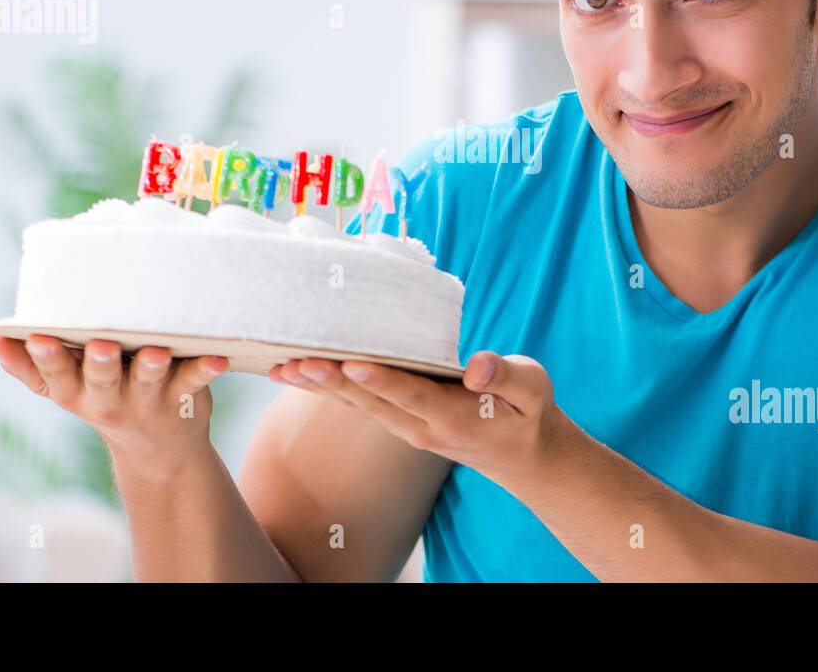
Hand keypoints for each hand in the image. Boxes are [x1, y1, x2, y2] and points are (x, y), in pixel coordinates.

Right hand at [0, 333, 228, 474]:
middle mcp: (108, 399)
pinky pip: (194, 382)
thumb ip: (30, 365)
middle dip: (99, 363)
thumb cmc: (105, 396)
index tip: (37, 337)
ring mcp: (147, 400)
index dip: (43, 359)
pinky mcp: (181, 397)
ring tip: (158, 352)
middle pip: (101, 380)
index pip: (53, 376)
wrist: (159, 449)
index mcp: (74, 392)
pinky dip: (205, 370)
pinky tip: (217, 358)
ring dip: (152, 366)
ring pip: (148, 380)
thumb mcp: (65, 389)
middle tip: (100, 344)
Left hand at [269, 350, 569, 485]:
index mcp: (453, 416)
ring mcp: (407, 428)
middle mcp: (422, 426)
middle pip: (372, 402)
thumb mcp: (533, 390)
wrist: (521, 455)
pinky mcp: (399, 422)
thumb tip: (479, 365)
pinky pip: (359, 404)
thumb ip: (507, 375)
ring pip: (358, 405)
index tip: (352, 362)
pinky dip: (329, 389)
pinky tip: (301, 374)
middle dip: (333, 381)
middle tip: (297, 361)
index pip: (411, 395)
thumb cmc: (527, 413)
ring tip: (283, 367)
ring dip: (320, 387)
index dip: (381, 379)